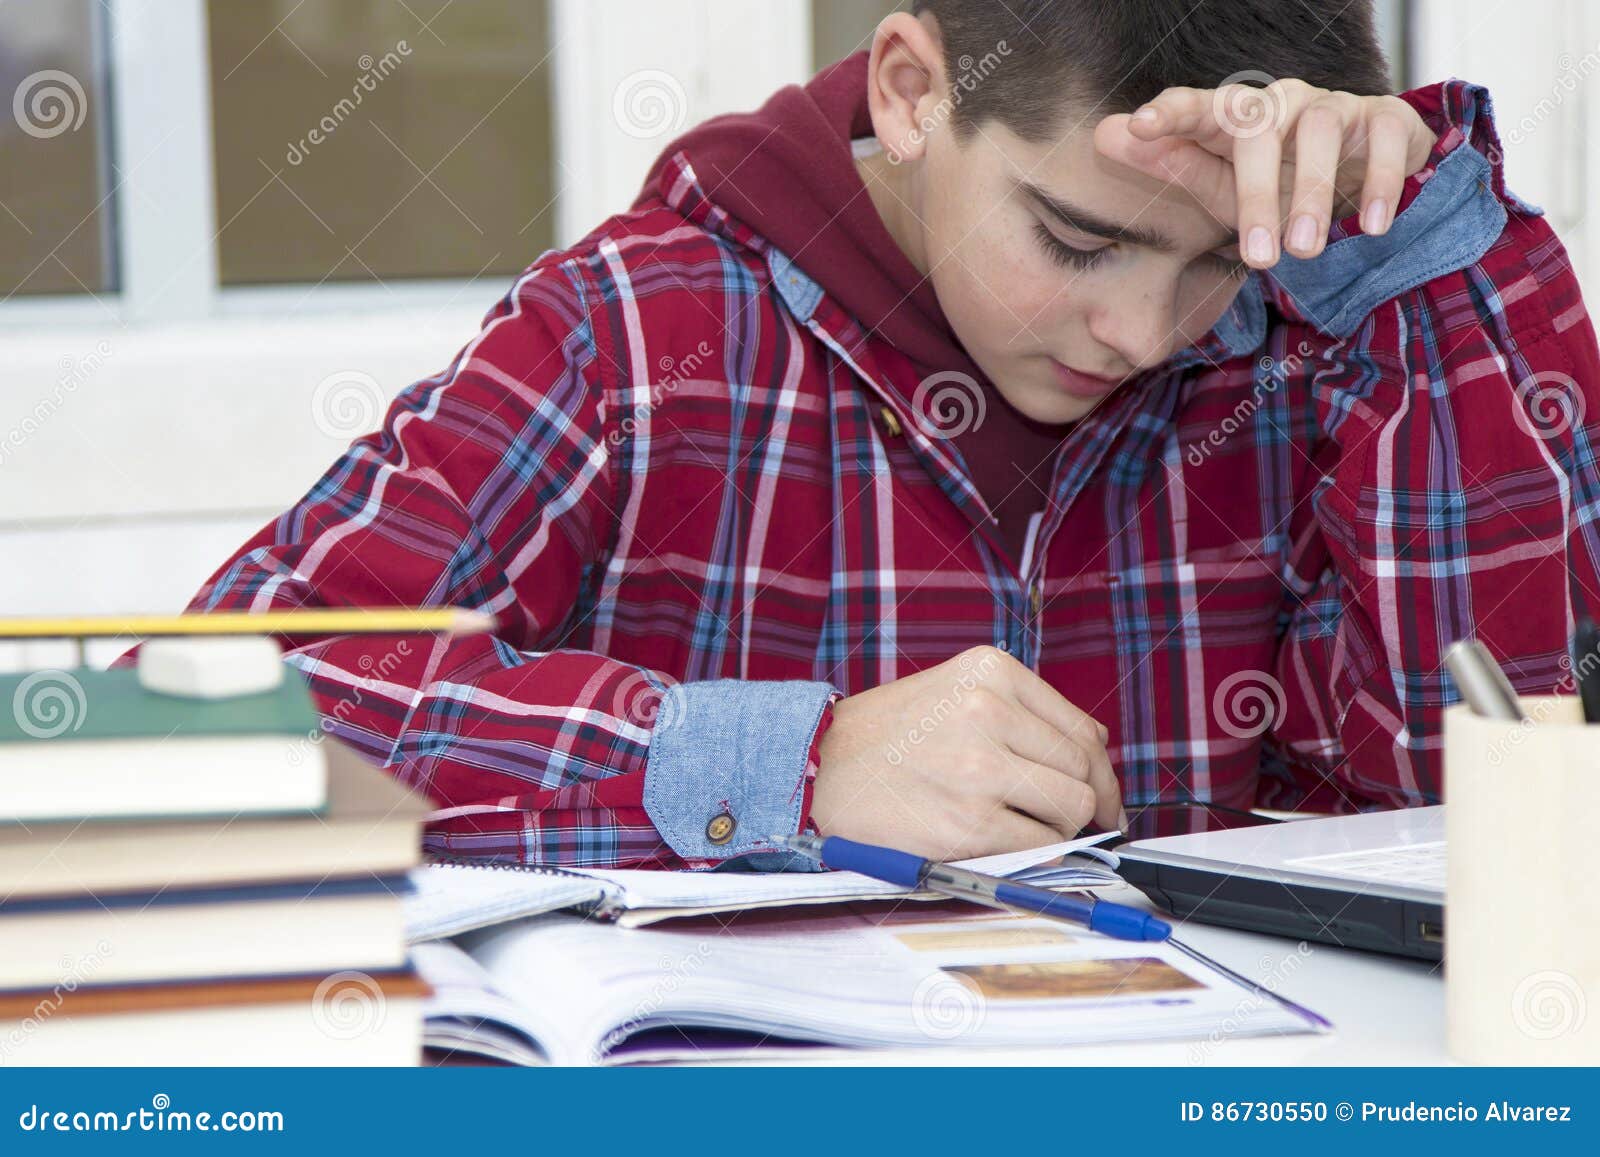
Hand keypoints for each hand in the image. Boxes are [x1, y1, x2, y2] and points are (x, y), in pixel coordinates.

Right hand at [810, 646, 1124, 858]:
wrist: (814, 768)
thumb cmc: (886, 737)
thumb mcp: (954, 693)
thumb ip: (1021, 711)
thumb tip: (1095, 747)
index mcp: (990, 672)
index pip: (1081, 728)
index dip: (1102, 770)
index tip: (1102, 793)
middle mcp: (988, 710)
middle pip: (1084, 768)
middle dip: (1090, 802)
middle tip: (1082, 822)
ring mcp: (979, 768)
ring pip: (1072, 806)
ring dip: (1060, 826)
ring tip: (1025, 827)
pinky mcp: (968, 822)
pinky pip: (1038, 843)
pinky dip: (1033, 850)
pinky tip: (1004, 842)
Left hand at [1093, 78, 1437, 267]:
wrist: (1355, 179)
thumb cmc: (1273, 184)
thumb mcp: (1221, 185)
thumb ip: (1172, 163)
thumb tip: (1106, 134)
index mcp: (1235, 119)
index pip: (1198, 106)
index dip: (1169, 112)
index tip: (1140, 127)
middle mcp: (1281, 102)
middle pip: (1260, 131)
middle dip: (1258, 197)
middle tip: (1259, 260)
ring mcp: (1333, 105)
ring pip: (1319, 131)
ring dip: (1311, 195)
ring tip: (1304, 252)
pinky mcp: (1383, 117)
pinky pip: (1383, 138)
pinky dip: (1379, 182)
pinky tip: (1372, 225)